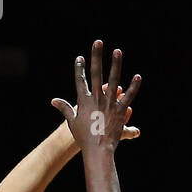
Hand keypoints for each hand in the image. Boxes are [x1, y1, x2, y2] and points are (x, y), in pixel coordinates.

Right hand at [51, 41, 140, 156]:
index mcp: (83, 100)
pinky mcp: (120, 110)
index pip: (80, 80)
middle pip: (96, 73)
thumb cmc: (83, 137)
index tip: (80, 57)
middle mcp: (96, 98)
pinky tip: (138, 76)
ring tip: (117, 51)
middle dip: (96, 56)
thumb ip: (64, 108)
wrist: (97, 150)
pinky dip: (134, 87)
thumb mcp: (72, 122)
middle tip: (98, 42)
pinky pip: (128, 96)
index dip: (79, 68)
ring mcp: (109, 103)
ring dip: (115, 64)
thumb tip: (53, 100)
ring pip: (113, 80)